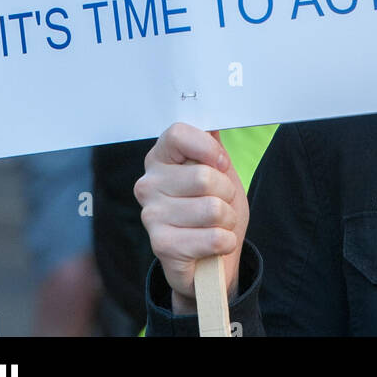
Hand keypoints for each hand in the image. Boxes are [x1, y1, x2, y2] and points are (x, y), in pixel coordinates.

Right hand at [134, 124, 248, 312]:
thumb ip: (213, 145)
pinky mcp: (161, 245)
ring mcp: (151, 215)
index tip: (221, 163)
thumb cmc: (214, 210)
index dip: (207, 148)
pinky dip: (225, 241)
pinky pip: (212, 238)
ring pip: (212, 209)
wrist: (210, 257)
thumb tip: (213, 119)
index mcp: (160, 158)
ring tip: (218, 225)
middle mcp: (148, 184)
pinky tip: (216, 244)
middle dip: (227, 193)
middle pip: (204, 176)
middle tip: (222, 203)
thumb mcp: (219, 172)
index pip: (178, 134)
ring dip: (228, 220)